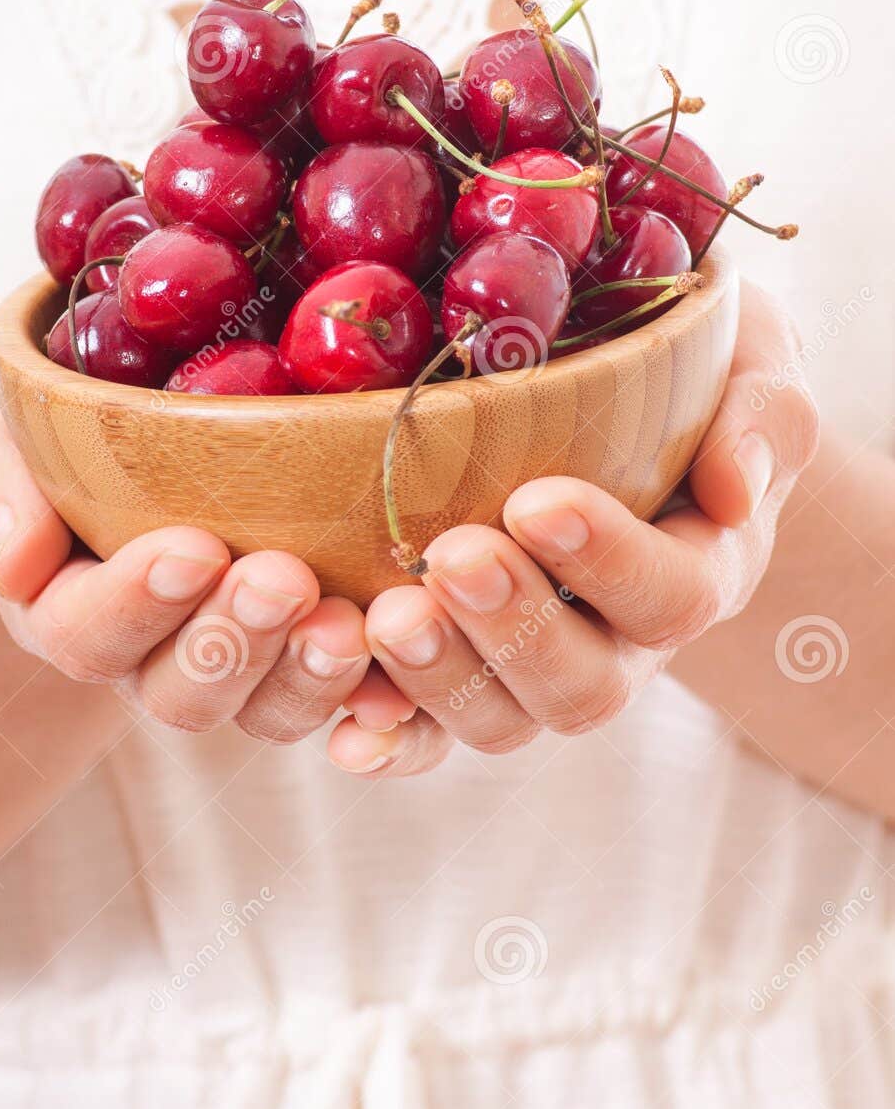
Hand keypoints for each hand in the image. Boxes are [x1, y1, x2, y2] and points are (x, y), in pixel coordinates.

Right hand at [0, 357, 369, 740]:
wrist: (141, 421)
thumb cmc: (61, 414)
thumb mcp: (7, 419)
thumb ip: (2, 480)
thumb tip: (14, 561)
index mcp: (66, 609)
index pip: (87, 634)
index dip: (136, 604)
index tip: (191, 548)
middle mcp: (150, 659)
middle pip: (182, 692)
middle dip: (233, 642)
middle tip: (282, 580)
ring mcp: (236, 667)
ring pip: (266, 710)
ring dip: (308, 676)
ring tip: (348, 624)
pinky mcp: (309, 657)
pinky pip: (345, 704)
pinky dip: (376, 702)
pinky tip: (405, 689)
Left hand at [330, 281, 820, 775]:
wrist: (626, 411)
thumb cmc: (689, 377)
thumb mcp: (750, 367)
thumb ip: (762, 418)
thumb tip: (736, 489)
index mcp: (698, 569)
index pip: (673, 594)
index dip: (607, 561)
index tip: (537, 500)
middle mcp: (621, 643)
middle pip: (583, 685)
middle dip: (515, 628)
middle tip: (451, 556)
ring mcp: (537, 671)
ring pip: (503, 720)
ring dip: (442, 680)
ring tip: (386, 617)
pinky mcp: (463, 680)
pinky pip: (430, 739)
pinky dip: (391, 741)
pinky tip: (346, 727)